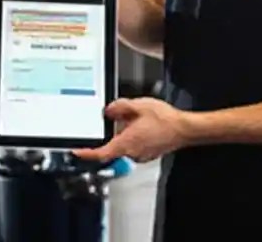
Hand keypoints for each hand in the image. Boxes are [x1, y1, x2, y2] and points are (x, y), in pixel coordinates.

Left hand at [72, 98, 192, 163]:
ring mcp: (141, 155)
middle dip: (115, 131)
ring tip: (141, 119)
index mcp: (126, 143)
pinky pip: (136, 145)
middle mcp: (132, 153)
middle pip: (113, 145)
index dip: (86, 154)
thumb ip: (119, 108)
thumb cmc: (165, 120)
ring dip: (127, 132)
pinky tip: (147, 125)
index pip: (100, 153)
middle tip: (126, 116)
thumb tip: (108, 111)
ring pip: (125, 144)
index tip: (76, 152)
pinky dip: (136, 136)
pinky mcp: (148, 154)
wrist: (185, 129)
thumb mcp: (139, 106)